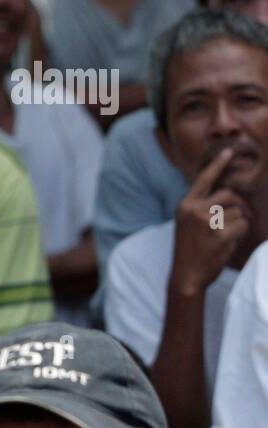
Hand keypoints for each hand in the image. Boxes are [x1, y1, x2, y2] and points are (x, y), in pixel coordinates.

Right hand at [170, 148, 250, 294]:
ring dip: (238, 223)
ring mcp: (207, 222)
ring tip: (225, 236)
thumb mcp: (187, 224)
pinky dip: (240, 234)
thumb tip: (229, 194)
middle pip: (229, 194)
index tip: (230, 151)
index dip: (218, 164)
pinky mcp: (220, 235)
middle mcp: (195, 210)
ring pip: (238, 211)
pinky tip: (227, 243)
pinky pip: (242, 225)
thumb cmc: (190, 249)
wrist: (186, 276)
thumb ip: (202, 207)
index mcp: (185, 205)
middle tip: (236, 219)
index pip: (205, 179)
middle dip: (237, 205)